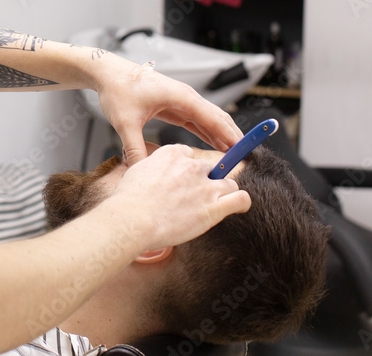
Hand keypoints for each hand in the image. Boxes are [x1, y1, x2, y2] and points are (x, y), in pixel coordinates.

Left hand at [90, 54, 242, 165]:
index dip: (231, 135)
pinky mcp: (174, 105)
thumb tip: (141, 171)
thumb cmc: (117, 90)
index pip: (213, 118)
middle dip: (233, 137)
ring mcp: (181, 101)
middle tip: (248, 158)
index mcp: (181, 97)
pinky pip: (196, 121)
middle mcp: (186, 97)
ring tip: (236, 156)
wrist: (108, 72)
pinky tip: (216, 145)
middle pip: (217, 118)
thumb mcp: (125, 122)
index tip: (245, 151)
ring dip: (222, 136)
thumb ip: (134, 148)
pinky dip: (208, 133)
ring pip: (209, 120)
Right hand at [107, 144, 250, 248]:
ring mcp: (205, 187)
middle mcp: (192, 167)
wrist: (133, 218)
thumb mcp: (136, 170)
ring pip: (229, 182)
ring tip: (215, 204)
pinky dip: (242, 202)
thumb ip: (150, 166)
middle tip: (194, 197)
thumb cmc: (128, 199)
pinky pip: (240, 199)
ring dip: (224, 192)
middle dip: (206, 180)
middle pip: (210, 168)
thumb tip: (151, 170)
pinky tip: (239, 206)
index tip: (182, 179)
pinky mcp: (214, 208)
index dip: (187, 168)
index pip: (189, 155)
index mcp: (172, 154)